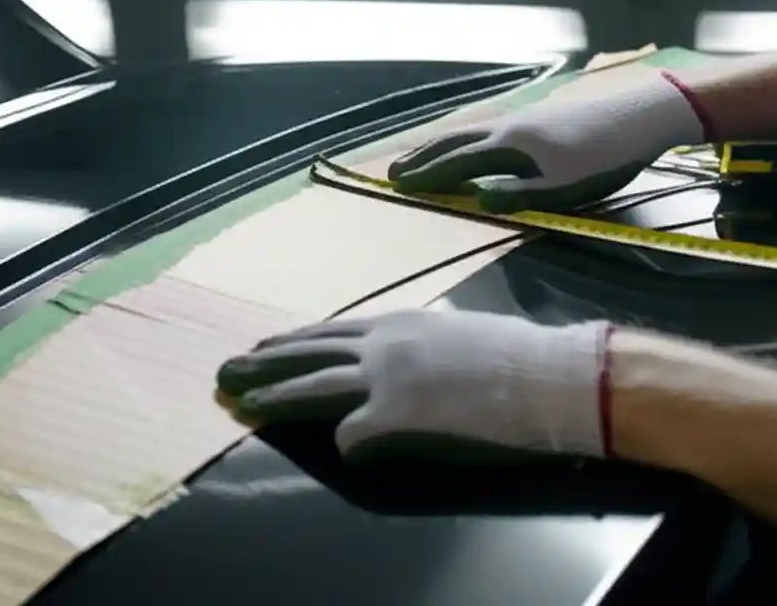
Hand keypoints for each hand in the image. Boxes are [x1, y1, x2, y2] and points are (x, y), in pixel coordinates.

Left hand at [217, 309, 612, 459]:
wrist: (549, 377)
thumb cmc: (521, 354)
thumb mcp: (462, 333)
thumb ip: (425, 344)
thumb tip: (415, 358)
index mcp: (402, 321)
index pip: (333, 331)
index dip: (296, 341)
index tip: (267, 344)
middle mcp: (383, 345)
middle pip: (310, 354)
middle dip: (266, 363)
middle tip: (228, 369)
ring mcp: (384, 381)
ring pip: (312, 389)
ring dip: (273, 399)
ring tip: (238, 405)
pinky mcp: (393, 419)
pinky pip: (352, 437)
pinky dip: (349, 446)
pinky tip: (349, 454)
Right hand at [388, 73, 705, 212]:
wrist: (643, 116)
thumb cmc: (605, 159)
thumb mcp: (565, 189)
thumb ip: (520, 197)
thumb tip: (478, 201)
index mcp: (511, 147)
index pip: (457, 164)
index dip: (427, 177)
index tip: (398, 187)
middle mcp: (508, 127)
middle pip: (455, 141)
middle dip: (423, 157)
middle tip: (393, 172)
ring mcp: (523, 118)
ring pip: (470, 130)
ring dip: (441, 144)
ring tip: (421, 154)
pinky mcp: (538, 117)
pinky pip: (486, 127)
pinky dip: (465, 136)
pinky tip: (472, 141)